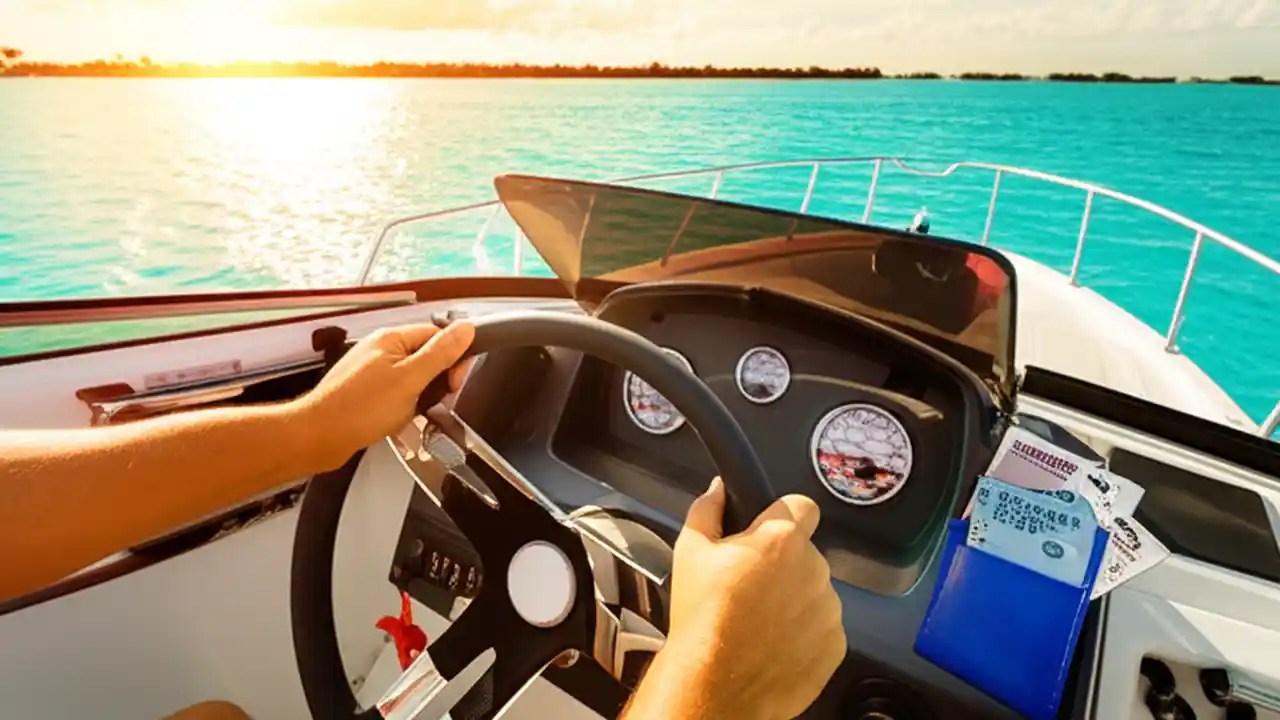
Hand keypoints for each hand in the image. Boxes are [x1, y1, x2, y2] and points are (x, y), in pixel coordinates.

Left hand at [292, 321, 474, 470]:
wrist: (319, 436)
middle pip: (424, 356)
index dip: (452, 358)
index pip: (437, 335)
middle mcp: (379, 349)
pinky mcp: (363, 390)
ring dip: (417, 396)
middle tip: (429, 400)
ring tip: (408, 412)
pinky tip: (394, 419)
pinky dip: (401, 406)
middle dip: (434, 380)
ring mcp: (369, 370)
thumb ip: (441, 353)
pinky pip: (394, 393)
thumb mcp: (411, 379)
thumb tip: (466, 328)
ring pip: (410, 378)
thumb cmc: (360, 409)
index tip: (453, 382)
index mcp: (391, 338)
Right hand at [625, 479, 845, 719]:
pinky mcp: (836, 644)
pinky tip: (774, 645)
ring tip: (760, 622)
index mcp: (781, 540)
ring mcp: (830, 609)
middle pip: (805, 553)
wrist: (715, 685)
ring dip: (795, 600)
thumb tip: (719, 488)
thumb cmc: (701, 617)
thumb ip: (707, 511)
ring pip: (815, 591)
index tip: (768, 534)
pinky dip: (804, 633)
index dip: (785, 516)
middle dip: (783, 565)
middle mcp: (815, 569)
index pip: (803, 506)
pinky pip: (823, 627)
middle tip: (750, 587)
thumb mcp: (689, 553)